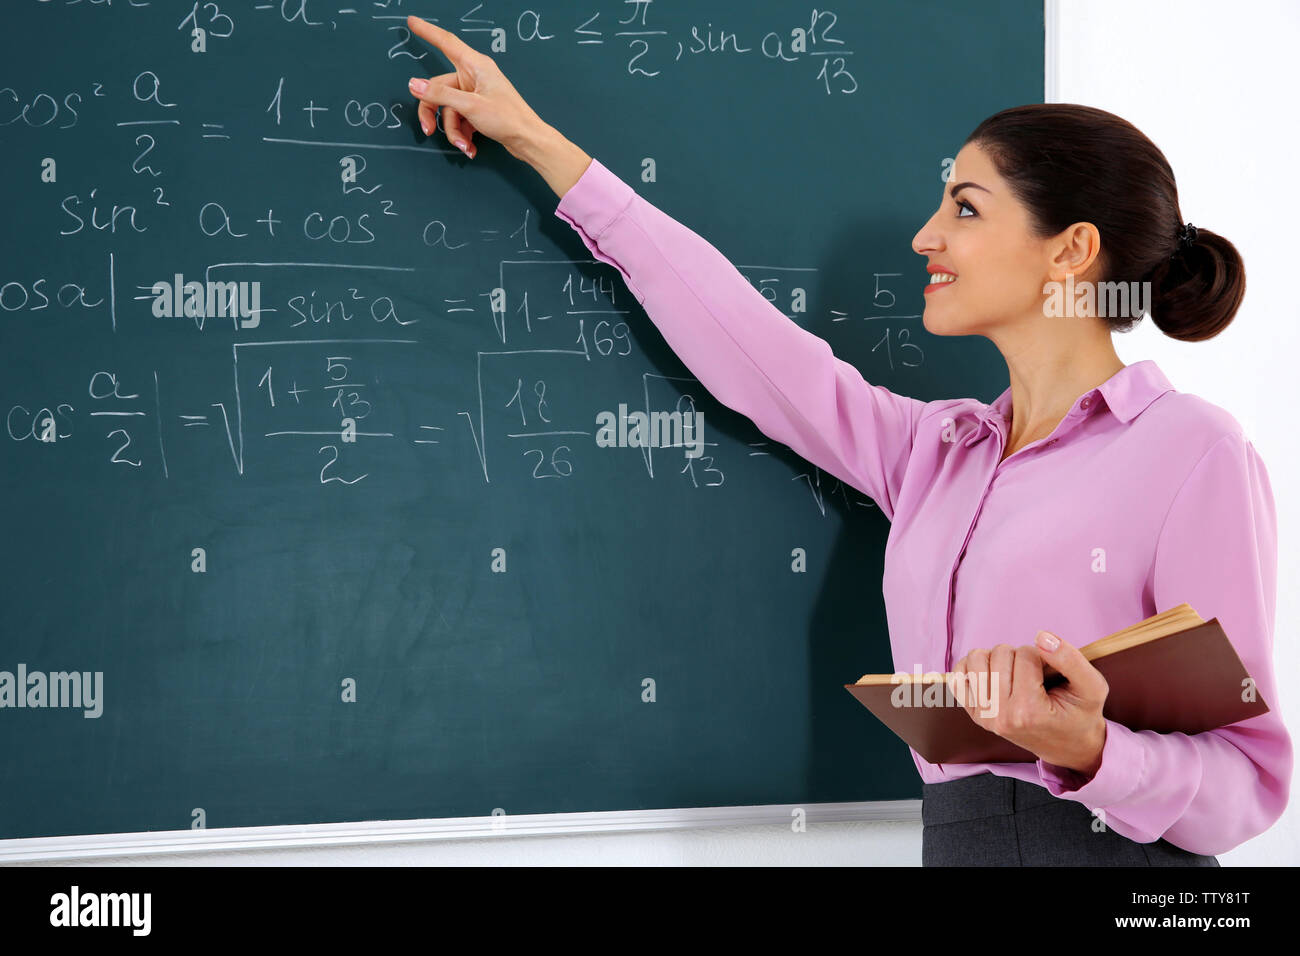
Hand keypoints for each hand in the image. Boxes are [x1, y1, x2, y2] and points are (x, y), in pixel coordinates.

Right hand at [404, 15, 548, 160]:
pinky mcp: (478, 109)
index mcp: (475, 66)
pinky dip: (462, 134)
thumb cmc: (508, 119)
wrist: (528, 141)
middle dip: (435, 113)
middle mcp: (474, 76)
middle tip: (428, 129)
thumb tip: (415, 85)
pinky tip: (470, 147)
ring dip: (453, 130)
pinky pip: (460, 118)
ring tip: (463, 145)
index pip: (446, 42)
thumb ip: (440, 95)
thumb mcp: (470, 106)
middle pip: (440, 89)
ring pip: (449, 109)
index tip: (412, 22)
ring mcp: (476, 93)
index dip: (428, 32)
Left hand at [950, 631, 1108, 775]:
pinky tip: (992, 674)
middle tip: (1034, 676)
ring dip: (997, 658)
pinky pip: (957, 676)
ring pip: (977, 658)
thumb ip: (1071, 659)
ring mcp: (983, 716)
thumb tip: (1041, 636)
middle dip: (1020, 656)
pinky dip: (973, 667)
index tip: (1050, 674)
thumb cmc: (1081, 714)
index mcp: (1028, 712)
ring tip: (1015, 674)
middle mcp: (1000, 716)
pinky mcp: (974, 714)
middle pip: (1000, 654)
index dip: (1042, 656)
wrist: (1069, 746)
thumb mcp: (1093, 687)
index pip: (1026, 655)